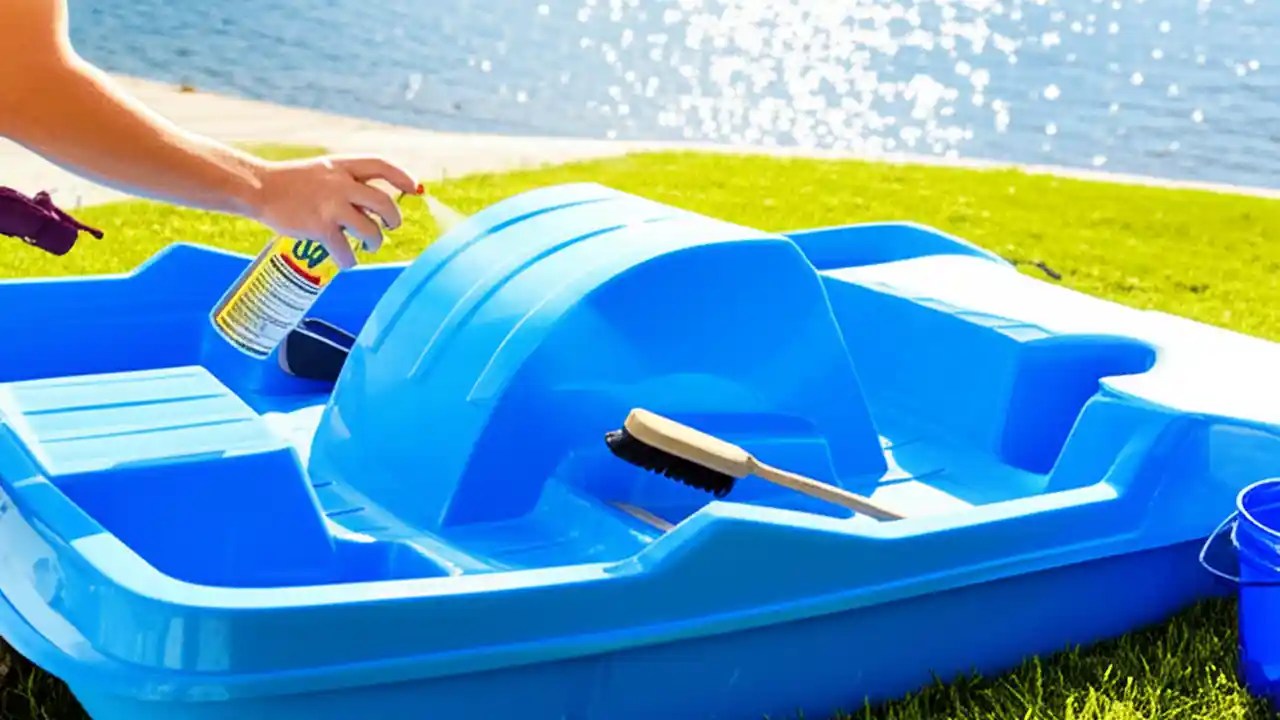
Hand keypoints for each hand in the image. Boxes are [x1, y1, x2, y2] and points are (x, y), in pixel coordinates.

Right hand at [249, 155, 418, 267]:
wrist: (260, 189)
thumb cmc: (292, 182)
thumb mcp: (323, 170)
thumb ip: (348, 182)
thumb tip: (377, 203)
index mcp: (342, 166)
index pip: (381, 166)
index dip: (403, 177)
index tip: (415, 188)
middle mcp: (341, 184)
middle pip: (385, 203)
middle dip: (393, 219)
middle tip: (390, 226)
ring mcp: (331, 207)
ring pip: (371, 231)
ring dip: (375, 243)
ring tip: (369, 245)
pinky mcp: (321, 228)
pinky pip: (347, 252)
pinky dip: (350, 261)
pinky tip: (347, 261)